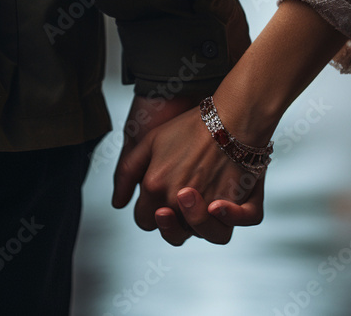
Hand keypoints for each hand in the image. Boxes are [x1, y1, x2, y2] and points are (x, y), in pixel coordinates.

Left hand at [112, 103, 264, 244]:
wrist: (231, 116)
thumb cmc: (192, 126)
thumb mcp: (149, 142)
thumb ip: (126, 173)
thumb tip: (118, 204)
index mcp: (154, 187)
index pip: (145, 221)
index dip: (152, 212)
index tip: (163, 199)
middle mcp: (177, 201)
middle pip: (171, 233)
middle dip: (174, 222)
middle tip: (183, 198)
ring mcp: (205, 205)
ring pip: (199, 235)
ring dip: (199, 224)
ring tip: (203, 200)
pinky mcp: (233, 204)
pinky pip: (230, 229)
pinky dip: (228, 221)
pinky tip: (221, 207)